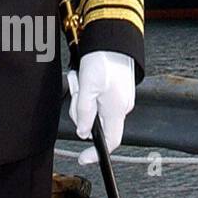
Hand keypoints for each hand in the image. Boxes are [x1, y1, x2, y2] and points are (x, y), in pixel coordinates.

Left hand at [68, 50, 134, 165]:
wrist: (113, 39)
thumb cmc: (102, 61)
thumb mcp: (87, 87)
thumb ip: (84, 112)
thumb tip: (82, 133)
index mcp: (116, 110)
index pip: (111, 142)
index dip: (97, 153)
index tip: (83, 158)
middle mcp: (120, 107)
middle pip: (96, 122)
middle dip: (80, 110)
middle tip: (76, 90)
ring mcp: (118, 97)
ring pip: (93, 107)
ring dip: (81, 95)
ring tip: (80, 77)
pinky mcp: (114, 88)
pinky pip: (96, 96)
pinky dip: (86, 89)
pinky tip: (84, 74)